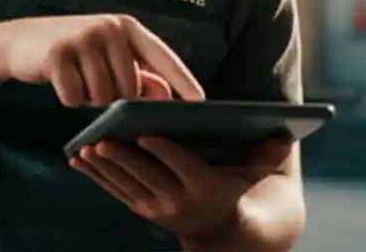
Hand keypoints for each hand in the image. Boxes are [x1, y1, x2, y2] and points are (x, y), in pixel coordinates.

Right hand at [0, 14, 204, 105]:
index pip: (162, 56)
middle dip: (113, 97)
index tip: (201, 103)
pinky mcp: (58, 55)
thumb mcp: (109, 56)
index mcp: (128, 27)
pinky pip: (75, 98)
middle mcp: (110, 28)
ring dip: (90, 98)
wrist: (20, 41)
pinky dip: (68, 99)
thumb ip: (140, 74)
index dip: (182, 80)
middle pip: (129, 89)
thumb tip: (166, 98)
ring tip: (77, 78)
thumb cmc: (75, 52)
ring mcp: (83, 39)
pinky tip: (60, 81)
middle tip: (93, 80)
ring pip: (102, 97)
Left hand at [70, 135, 293, 240]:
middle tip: (101, 139)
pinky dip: (96, 176)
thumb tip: (286, 133)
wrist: (223, 231)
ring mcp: (157, 207)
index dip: (163, 151)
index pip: (181, 166)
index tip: (146, 134)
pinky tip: (79, 159)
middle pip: (146, 175)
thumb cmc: (237, 187)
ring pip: (125, 184)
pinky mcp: (142, 208)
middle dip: (122, 158)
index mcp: (205, 186)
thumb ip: (267, 153)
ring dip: (103, 167)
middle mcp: (179, 200)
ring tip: (84, 147)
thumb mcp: (253, 173)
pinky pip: (115, 191)